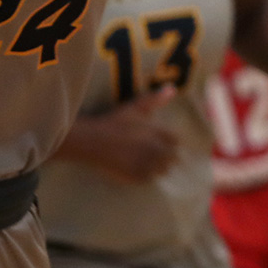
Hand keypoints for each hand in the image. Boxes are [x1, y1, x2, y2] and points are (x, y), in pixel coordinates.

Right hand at [64, 88, 179, 183]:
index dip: (168, 141)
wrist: (92, 141)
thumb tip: (172, 88)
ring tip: (143, 161)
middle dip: (165, 156)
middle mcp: (156, 150)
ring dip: (157, 167)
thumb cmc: (113, 122)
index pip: (175, 141)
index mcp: (158, 133)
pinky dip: (145, 176)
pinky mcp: (137, 177)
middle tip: (150, 153)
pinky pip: (149, 179)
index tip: (159, 141)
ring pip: (162, 170)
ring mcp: (147, 165)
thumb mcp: (135, 107)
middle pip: (172, 158)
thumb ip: (155, 99)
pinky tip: (134, 168)